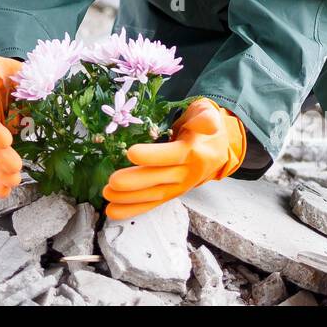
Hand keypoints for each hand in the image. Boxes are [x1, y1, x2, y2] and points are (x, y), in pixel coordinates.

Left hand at [102, 98, 245, 220]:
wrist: (219, 149)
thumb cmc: (205, 127)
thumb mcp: (208, 114)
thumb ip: (206, 119)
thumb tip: (208, 124)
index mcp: (193, 152)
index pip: (172, 155)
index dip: (152, 156)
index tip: (131, 153)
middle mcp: (186, 173)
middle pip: (159, 179)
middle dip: (135, 182)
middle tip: (113, 181)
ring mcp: (178, 187)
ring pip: (153, 195)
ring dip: (129, 198)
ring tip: (107, 194)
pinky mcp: (171, 194)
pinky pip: (152, 204)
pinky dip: (132, 209)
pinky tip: (113, 211)